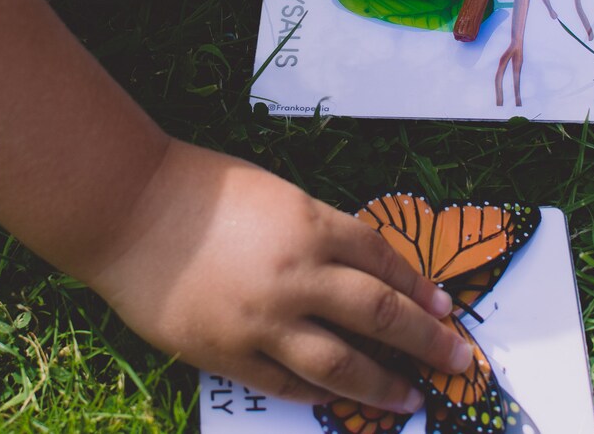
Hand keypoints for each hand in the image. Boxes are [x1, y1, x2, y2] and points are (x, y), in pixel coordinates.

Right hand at [86, 139, 473, 411]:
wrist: (133, 210)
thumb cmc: (206, 189)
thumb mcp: (278, 195)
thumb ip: (320, 231)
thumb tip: (361, 267)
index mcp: (313, 226)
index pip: (384, 261)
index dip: (419, 285)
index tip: (445, 307)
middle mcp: (299, 276)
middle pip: (380, 314)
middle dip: (427, 340)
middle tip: (460, 360)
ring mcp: (264, 321)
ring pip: (340, 364)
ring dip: (383, 385)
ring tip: (412, 399)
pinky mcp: (228, 354)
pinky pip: (285, 384)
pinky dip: (318, 395)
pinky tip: (340, 404)